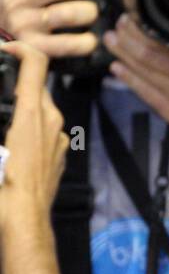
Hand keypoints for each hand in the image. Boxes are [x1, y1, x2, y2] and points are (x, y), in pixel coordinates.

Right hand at [0, 41, 68, 220]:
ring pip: (40, 112)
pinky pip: (44, 134)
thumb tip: (5, 113)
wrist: (23, 224)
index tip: (6, 49)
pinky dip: (28, 132)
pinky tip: (10, 149)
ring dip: (21, 112)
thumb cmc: (3, 189)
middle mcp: (51, 121)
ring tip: (1, 126)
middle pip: (35, 89)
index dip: (21, 49)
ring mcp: (58, 139)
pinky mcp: (59, 155)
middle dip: (14, 88)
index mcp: (33, 113)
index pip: (36, 64)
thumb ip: (2, 116)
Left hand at [105, 16, 168, 140]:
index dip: (140, 28)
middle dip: (126, 39)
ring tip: (113, 41)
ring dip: (122, 56)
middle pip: (147, 56)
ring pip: (142, 74)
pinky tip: (118, 67)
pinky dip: (127, 78)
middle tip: (117, 27)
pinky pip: (145, 94)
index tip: (130, 16)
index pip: (162, 40)